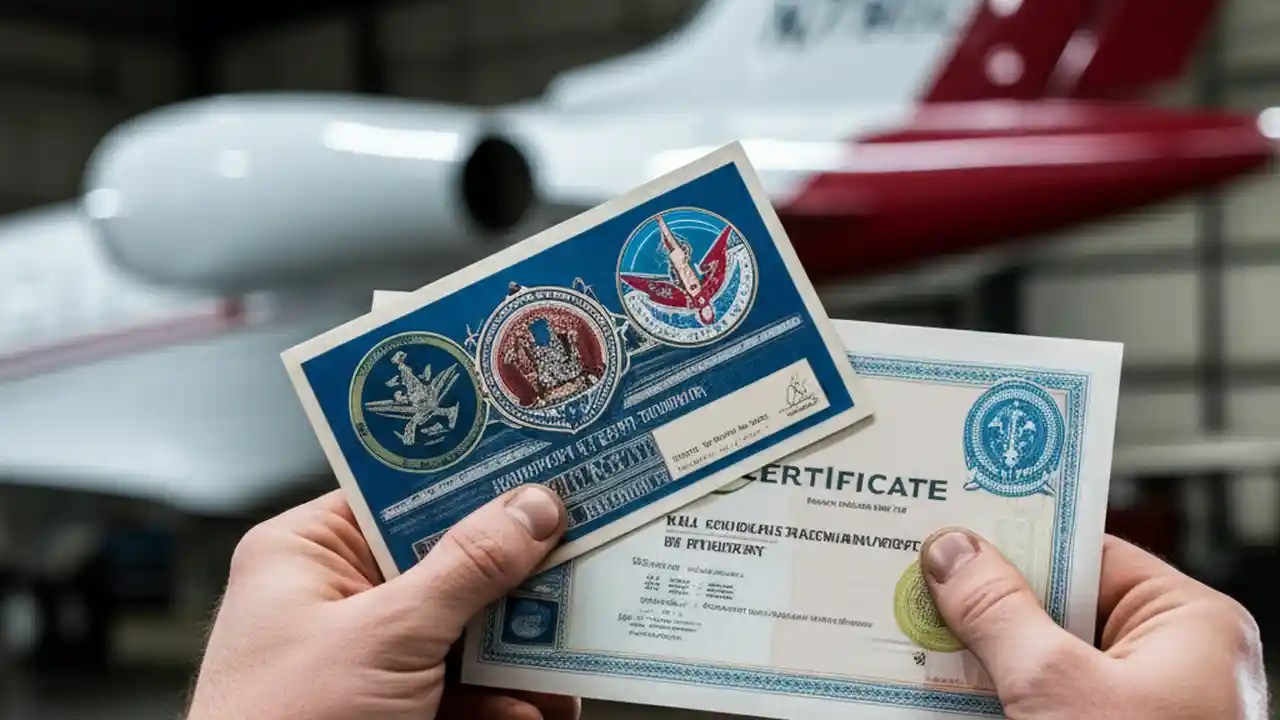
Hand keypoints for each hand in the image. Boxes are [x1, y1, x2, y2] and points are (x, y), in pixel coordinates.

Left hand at [186, 485, 579, 719]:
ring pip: (466, 631)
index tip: (546, 471)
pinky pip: (463, 688)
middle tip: (580, 562)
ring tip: (577, 650)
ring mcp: (368, 659)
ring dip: (523, 648)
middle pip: (448, 562)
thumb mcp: (387, 636)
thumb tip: (533, 508)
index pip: (402, 493)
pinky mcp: (392, 710)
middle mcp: (337, 598)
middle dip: (517, 577)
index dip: (475, 481)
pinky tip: (540, 708)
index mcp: (308, 555)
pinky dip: (505, 700)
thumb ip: (467, 569)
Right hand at [920, 528, 1269, 718]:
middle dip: (982, 600)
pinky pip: (1039, 704)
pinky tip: (934, 688)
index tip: (945, 522)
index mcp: (1189, 624)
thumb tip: (952, 552)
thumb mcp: (1055, 685)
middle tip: (912, 580)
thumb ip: (998, 611)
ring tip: (908, 632)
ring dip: (977, 654)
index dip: (1013, 536)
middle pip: (1056, 607)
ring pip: (1039, 660)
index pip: (1086, 552)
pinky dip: (991, 698)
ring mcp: (1135, 712)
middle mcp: (1168, 663)